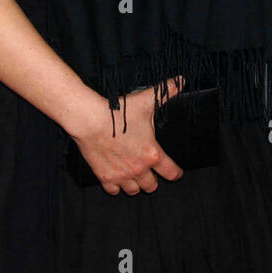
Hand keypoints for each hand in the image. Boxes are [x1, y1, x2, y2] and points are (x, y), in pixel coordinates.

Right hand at [69, 79, 183, 195]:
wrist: (91, 120)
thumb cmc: (119, 112)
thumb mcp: (146, 101)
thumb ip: (166, 92)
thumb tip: (180, 81)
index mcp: (152, 154)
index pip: (171, 172)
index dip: (176, 173)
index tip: (176, 173)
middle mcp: (139, 169)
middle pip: (152, 186)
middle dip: (152, 180)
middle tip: (149, 172)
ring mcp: (122, 176)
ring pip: (134, 191)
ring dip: (135, 185)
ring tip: (133, 176)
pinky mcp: (105, 177)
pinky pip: (114, 191)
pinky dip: (115, 186)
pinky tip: (116, 178)